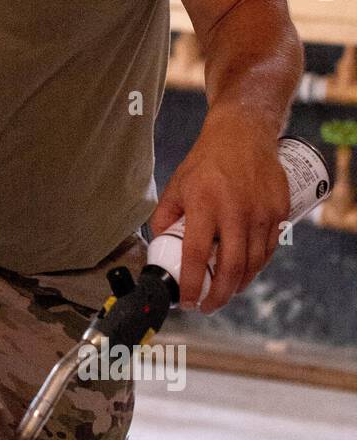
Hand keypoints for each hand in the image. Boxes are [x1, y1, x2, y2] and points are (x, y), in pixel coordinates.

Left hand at [147, 115, 289, 312]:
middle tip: (208, 306)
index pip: (195, 255)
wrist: (243, 133)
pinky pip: (269, 249)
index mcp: (204, 204)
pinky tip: (244, 273)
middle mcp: (235, 210)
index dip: (190, 284)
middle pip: (230, 267)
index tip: (187, 301)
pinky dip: (257, 267)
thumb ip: (164, 218)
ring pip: (253, 263)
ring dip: (238, 285)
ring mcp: (261, 212)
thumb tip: (160, 248)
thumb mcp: (176, 186)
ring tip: (224, 292)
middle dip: (218, 295)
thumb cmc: (206, 161)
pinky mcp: (279, 211)